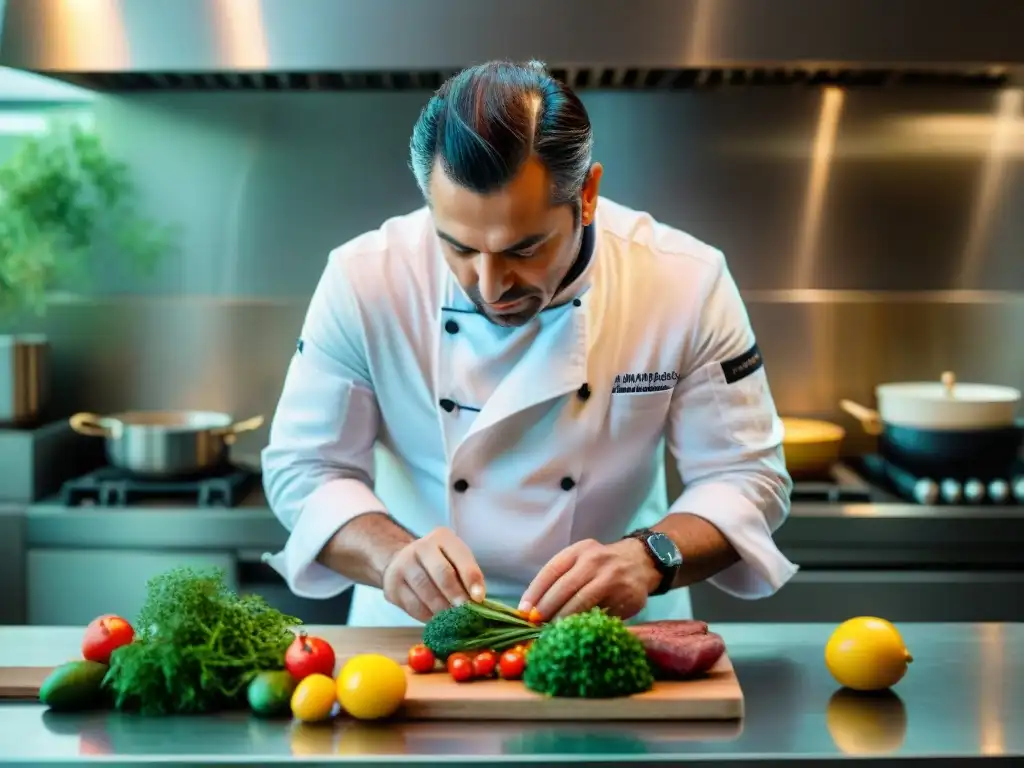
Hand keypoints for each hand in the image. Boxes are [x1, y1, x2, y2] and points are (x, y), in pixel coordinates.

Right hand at [381, 526, 485, 622]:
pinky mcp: (392, 586)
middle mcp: (420, 547)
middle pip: (442, 573)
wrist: (400, 561)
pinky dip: (429, 616)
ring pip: (426, 591)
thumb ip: (466, 576)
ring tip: (454, 620)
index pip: (460, 557)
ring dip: (443, 609)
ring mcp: (403, 566)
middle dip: (457, 596)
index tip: (479, 598)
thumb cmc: (438, 562)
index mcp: (442, 538)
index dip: (471, 578)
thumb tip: (478, 601)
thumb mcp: (454, 559)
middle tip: (467, 613)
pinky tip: (438, 621)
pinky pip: (413, 606)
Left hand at [519, 538, 661, 620]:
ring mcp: (613, 578)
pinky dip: (587, 623)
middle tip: (535, 624)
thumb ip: (560, 578)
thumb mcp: (581, 560)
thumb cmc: (600, 565)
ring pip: (583, 601)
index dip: (535, 592)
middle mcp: (596, 561)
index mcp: (579, 550)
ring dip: (565, 618)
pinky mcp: (628, 596)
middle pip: (565, 586)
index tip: (524, 611)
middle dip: (547, 608)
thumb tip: (532, 608)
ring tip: (552, 630)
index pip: (552, 570)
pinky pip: (603, 613)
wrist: (641, 561)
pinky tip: (576, 631)